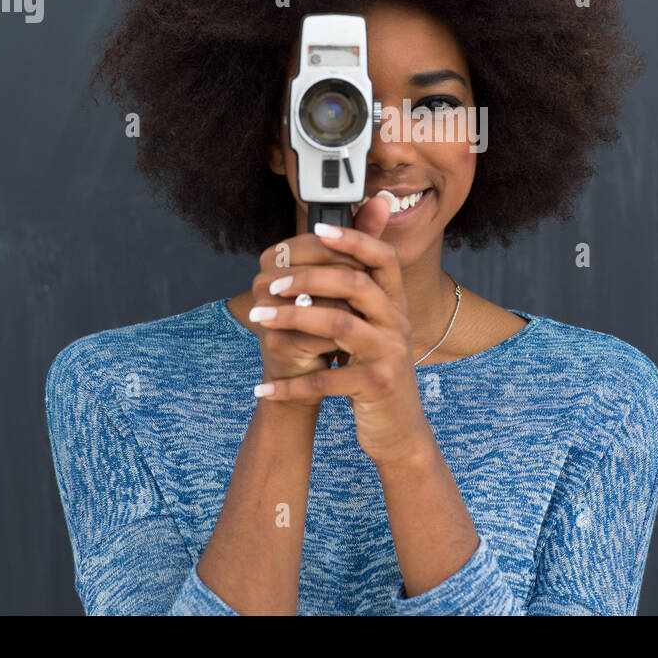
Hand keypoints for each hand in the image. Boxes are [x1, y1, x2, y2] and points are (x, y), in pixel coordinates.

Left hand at [252, 195, 434, 465]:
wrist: (399, 428)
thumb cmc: (374, 371)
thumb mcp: (373, 328)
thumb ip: (357, 292)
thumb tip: (331, 246)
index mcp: (396, 305)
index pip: (384, 258)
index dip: (355, 238)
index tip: (318, 229)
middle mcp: (399, 324)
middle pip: (356, 284)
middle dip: (308, 278)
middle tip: (271, 284)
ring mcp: (391, 355)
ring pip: (339, 324)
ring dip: (292, 318)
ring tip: (258, 318)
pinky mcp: (377, 386)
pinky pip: (328, 380)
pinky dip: (292, 385)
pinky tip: (265, 389)